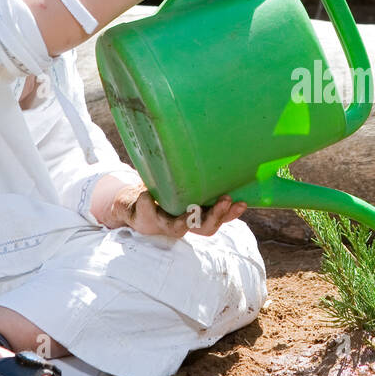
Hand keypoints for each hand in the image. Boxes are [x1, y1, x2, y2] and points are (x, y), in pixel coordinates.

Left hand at [109, 184, 248, 238]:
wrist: (131, 203)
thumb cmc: (163, 190)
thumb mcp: (182, 181)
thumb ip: (199, 173)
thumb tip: (224, 147)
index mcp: (196, 214)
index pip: (219, 218)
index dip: (231, 214)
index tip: (243, 203)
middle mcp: (182, 223)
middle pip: (204, 228)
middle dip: (216, 216)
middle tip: (226, 199)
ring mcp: (162, 223)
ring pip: (177, 228)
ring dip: (185, 221)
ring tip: (190, 210)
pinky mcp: (141, 218)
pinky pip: (144, 211)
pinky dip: (145, 202)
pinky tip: (145, 194)